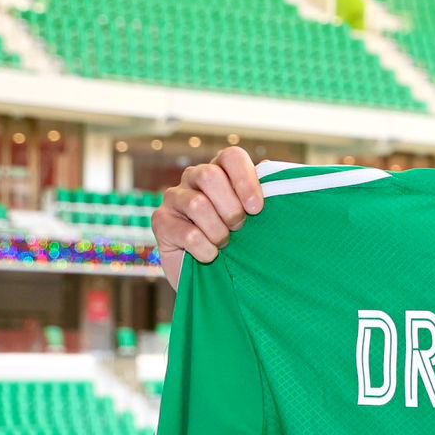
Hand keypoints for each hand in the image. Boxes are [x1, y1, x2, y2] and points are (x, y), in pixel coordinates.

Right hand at [152, 147, 263, 289]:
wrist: (213, 278)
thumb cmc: (240, 243)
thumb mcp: (257, 220)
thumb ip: (264, 195)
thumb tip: (273, 168)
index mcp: (221, 170)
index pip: (231, 157)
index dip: (245, 180)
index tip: (256, 209)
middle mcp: (194, 178)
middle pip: (209, 175)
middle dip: (230, 208)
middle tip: (239, 228)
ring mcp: (174, 197)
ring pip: (197, 204)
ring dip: (218, 231)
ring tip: (224, 244)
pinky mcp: (161, 221)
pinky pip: (187, 233)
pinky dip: (205, 250)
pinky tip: (210, 255)